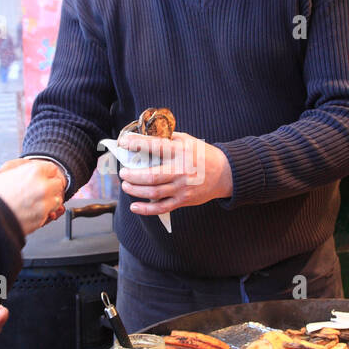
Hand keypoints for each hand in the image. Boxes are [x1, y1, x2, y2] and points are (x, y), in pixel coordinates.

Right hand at [0, 158, 65, 234]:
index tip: (44, 178)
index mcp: (34, 171)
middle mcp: (42, 186)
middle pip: (58, 184)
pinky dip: (43, 213)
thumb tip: (34, 167)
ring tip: (32, 202)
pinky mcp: (42, 217)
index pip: (52, 169)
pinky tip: (30, 211)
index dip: (46, 174)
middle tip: (39, 191)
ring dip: (48, 201)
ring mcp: (44, 203)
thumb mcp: (6, 170)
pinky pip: (49, 214)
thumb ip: (24, 167)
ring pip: (56, 200)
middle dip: (50, 187)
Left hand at [117, 131, 233, 215]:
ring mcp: (182, 187)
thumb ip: (167, 139)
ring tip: (126, 185)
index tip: (123, 142)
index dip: (136, 143)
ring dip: (135, 190)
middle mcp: (182, 170)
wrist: (225, 173)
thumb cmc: (202, 154)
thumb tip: (143, 138)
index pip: (155, 146)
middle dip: (132, 175)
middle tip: (123, 173)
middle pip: (151, 176)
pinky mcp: (183, 200)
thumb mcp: (187, 140)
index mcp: (181, 151)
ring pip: (153, 192)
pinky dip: (146, 209)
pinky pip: (162, 207)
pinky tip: (134, 206)